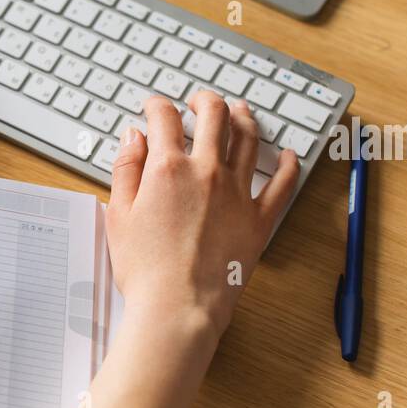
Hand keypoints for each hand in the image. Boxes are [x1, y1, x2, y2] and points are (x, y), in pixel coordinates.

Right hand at [55, 92, 298, 407]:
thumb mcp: (119, 214)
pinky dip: (287, 165)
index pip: (164, 119)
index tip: (154, 107)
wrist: (178, 306)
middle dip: (205, 101)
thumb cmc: (145, 270)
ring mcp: (238, 193)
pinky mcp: (259, 219)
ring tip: (239, 111)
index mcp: (168, 169)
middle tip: (199, 101)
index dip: (157, 106)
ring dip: (243, 117)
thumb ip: (126, 169)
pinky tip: (287, 155)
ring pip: (248, 139)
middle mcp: (207, 172)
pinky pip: (282, 184)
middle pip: (214, 116)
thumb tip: (134, 137)